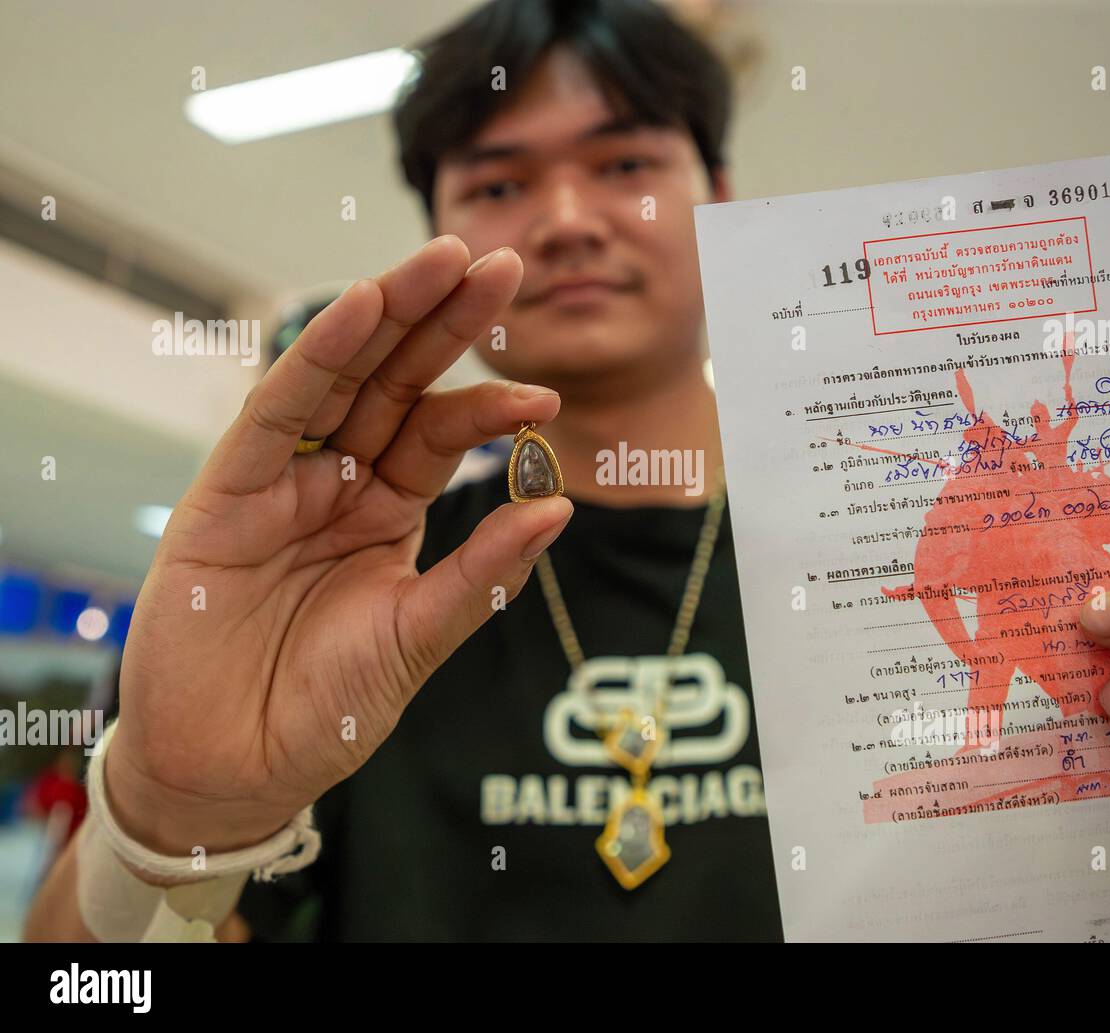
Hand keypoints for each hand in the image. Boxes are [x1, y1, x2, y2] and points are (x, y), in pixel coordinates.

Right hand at [107, 236, 572, 856]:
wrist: (237, 768)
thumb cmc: (328, 707)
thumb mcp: (420, 636)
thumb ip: (482, 572)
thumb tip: (559, 507)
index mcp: (386, 509)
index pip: (439, 433)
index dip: (488, 405)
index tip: (547, 394)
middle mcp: (336, 481)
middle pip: (394, 382)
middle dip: (443, 321)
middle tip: (499, 264)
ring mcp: (280, 479)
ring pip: (339, 377)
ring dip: (386, 315)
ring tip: (441, 264)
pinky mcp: (226, 491)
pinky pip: (274, 411)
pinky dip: (313, 357)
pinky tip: (359, 309)